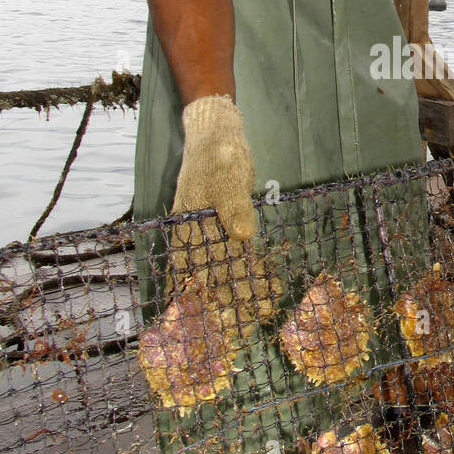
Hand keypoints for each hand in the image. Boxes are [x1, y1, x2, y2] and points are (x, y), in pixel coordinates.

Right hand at [170, 96, 277, 333]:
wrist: (219, 131)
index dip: (205, 294)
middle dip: (226, 298)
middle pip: (209, 272)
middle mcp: (196, 232)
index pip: (195, 267)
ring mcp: (211, 228)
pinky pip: (237, 251)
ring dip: (240, 287)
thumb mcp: (228, 177)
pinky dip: (249, 267)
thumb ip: (234, 208)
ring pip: (224, 265)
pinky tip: (265, 282)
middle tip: (247, 322)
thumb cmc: (218, 153)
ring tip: (262, 309)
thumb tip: (243, 236)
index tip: (221, 317)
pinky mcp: (227, 223)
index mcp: (188, 224)